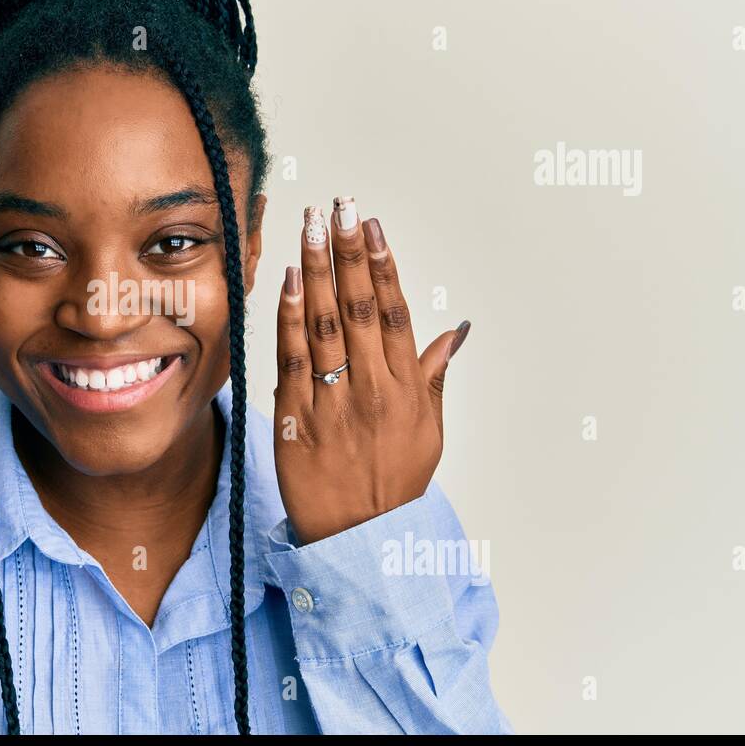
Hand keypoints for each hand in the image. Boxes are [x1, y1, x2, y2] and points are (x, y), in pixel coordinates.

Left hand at [272, 200, 470, 544]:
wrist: (358, 539)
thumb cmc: (395, 485)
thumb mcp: (429, 432)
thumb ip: (433, 376)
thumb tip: (454, 331)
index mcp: (406, 388)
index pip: (393, 312)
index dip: (382, 265)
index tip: (371, 226)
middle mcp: (372, 388)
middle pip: (358, 307)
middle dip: (348, 252)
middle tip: (339, 206)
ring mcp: (333, 401)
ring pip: (325, 323)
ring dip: (317, 269)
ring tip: (311, 225)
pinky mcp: (297, 417)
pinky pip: (292, 358)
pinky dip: (290, 316)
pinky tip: (290, 278)